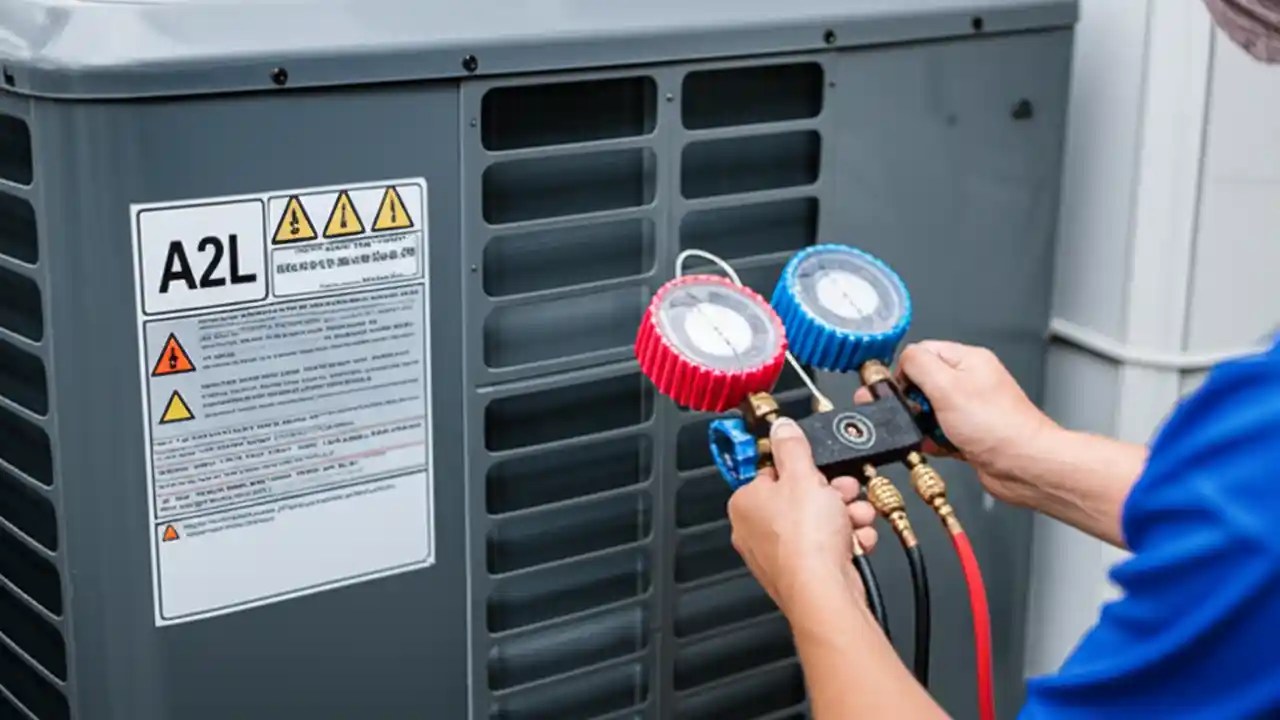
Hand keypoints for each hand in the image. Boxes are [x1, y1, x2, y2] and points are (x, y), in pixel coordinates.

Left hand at [727, 417, 877, 614]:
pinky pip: (827, 547)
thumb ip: (792, 446)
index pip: (773, 473)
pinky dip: (847, 541)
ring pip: (819, 523)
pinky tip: (858, 539)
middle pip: (800, 499)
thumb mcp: (802, 475)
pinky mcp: (802, 573)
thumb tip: (781, 427)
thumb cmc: (805, 539)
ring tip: (857, 517)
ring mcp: (778, 555)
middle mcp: (755, 530)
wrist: (824, 590)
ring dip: (846, 516)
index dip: (803, 470)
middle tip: (844, 493)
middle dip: (832, 494)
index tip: (820, 471)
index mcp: (745, 503)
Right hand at [865, 340, 1062, 504]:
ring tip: (931, 431)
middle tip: (914, 412)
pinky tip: (937, 445)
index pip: (923, 352)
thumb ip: (919, 365)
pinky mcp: (968, 433)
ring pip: (929, 409)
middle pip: (924, 381)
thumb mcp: (947, 387)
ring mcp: (970, 408)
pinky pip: (939, 431)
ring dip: (922, 423)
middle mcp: (970, 381)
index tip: (898, 390)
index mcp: (968, 360)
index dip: (905, 370)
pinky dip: (933, 440)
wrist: (1023, 466)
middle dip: (912, 400)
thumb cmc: (999, 427)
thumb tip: (902, 359)